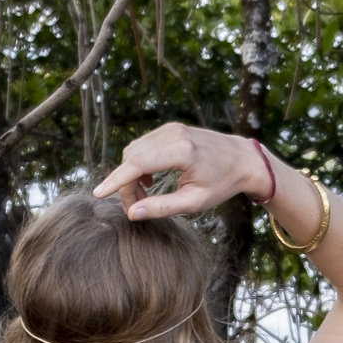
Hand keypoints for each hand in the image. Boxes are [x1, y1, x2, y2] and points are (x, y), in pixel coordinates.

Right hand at [94, 121, 265, 220]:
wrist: (243, 159)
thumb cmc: (222, 183)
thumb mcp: (194, 202)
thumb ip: (162, 207)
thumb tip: (132, 213)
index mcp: (181, 151)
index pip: (137, 164)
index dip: (115, 180)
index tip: (99, 194)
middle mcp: (173, 134)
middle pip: (132, 159)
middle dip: (126, 184)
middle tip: (136, 207)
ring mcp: (171, 128)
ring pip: (134, 151)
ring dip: (132, 175)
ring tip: (145, 195)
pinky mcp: (170, 129)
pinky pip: (143, 146)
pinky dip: (140, 164)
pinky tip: (150, 180)